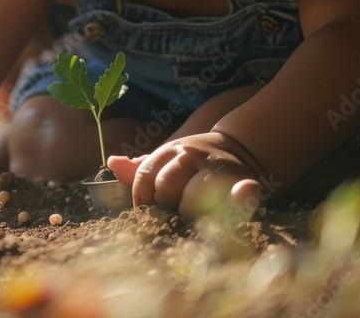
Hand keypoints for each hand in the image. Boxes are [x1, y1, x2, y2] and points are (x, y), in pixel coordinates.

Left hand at [107, 132, 263, 216]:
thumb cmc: (195, 164)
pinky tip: (243, 194)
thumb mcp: (168, 160)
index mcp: (172, 150)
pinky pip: (241, 194)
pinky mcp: (247, 183)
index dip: (142, 196)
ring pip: (192, 200)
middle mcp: (194, 154)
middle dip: (166, 202)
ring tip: (194, 211)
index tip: (146, 209)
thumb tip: (112, 162)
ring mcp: (220, 169)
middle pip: (166, 187)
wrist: (238, 149)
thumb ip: (142, 168)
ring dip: (189, 210)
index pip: (146, 175)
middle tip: (177, 206)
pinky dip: (242, 197)